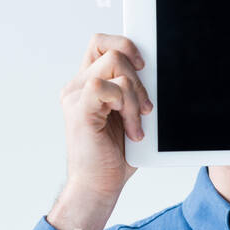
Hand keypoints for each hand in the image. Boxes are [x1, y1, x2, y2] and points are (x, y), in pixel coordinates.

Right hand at [50, 34, 151, 229]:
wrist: (99, 186)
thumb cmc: (113, 156)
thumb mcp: (129, 115)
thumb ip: (132, 91)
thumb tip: (153, 70)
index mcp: (88, 85)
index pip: (100, 42)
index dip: (124, 43)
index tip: (143, 66)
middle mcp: (77, 87)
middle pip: (112, 50)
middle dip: (139, 76)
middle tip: (145, 108)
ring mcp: (76, 97)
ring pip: (115, 64)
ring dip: (135, 95)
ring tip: (137, 123)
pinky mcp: (80, 110)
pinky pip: (107, 85)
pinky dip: (126, 105)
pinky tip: (131, 129)